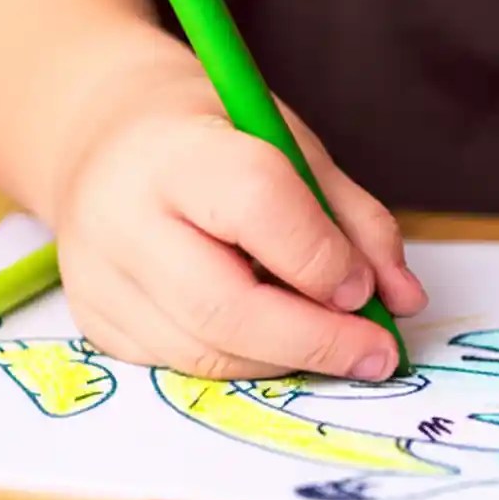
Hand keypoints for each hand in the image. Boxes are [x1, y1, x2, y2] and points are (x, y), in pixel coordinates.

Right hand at [52, 69, 426, 379]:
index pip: (256, 205)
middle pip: (225, 307)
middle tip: (377, 355)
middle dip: (316, 341)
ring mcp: (96, 276)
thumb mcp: (290, 144)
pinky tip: (272, 338)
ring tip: (335, 344)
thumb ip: (353, 219)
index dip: (321, 256)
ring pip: (207, 352)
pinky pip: (183, 365)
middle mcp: (120, 217)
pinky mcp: (95, 320)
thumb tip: (403, 300)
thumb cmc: (212, 134)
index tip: (365, 287)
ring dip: (287, 359)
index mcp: (175, 151)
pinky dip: (243, 361)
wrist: (103, 136)